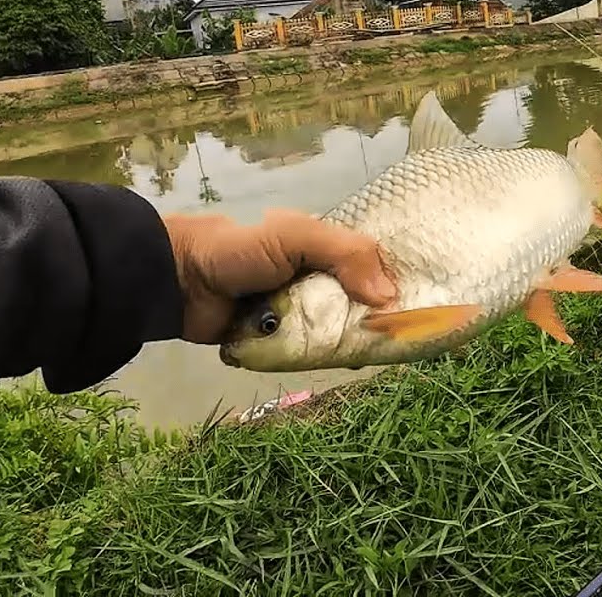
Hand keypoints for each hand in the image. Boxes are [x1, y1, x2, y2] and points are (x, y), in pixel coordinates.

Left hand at [162, 210, 395, 343]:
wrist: (178, 282)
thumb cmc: (239, 249)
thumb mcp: (295, 237)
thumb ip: (345, 254)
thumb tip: (390, 297)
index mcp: (322, 251)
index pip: (369, 268)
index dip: (395, 283)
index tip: (424, 304)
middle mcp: (315, 282)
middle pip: (358, 305)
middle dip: (377, 320)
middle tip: (403, 338)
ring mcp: (297, 315)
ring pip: (337, 333)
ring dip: (351, 342)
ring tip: (378, 354)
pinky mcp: (278, 344)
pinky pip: (310, 356)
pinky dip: (323, 360)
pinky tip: (348, 364)